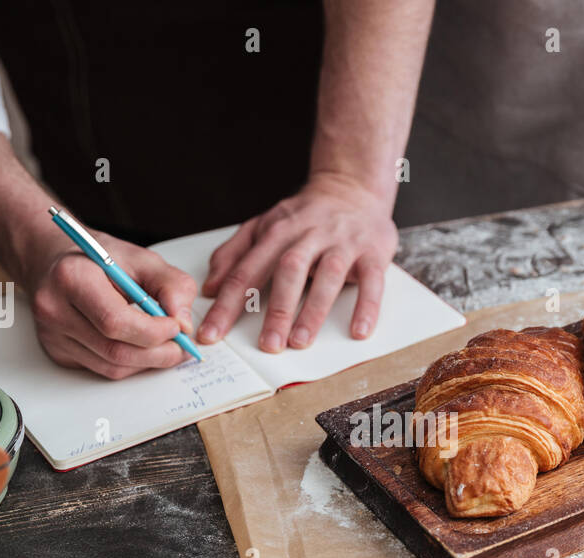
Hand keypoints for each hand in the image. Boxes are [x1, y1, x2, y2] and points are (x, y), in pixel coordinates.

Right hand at [24, 231, 197, 378]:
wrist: (59, 261)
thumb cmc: (102, 259)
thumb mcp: (144, 259)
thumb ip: (172, 286)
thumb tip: (184, 324)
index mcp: (72, 278)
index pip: (115, 321)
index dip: (153, 331)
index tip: (177, 327)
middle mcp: (55, 309)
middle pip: (115, 350)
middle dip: (157, 353)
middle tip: (181, 346)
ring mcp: (53, 335)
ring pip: (111, 367)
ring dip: (147, 363)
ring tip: (166, 347)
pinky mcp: (58, 352)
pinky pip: (103, 369)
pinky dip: (130, 364)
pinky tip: (141, 348)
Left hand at [197, 173, 397, 351]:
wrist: (352, 187)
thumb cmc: (304, 216)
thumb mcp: (263, 226)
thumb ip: (234, 254)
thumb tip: (210, 287)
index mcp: (276, 232)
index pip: (246, 271)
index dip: (227, 305)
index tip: (212, 334)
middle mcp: (308, 234)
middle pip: (288, 271)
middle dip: (277, 310)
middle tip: (268, 345)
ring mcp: (342, 242)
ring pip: (327, 275)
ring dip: (313, 311)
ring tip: (301, 342)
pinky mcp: (373, 252)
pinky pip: (372, 280)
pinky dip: (367, 306)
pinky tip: (359, 331)